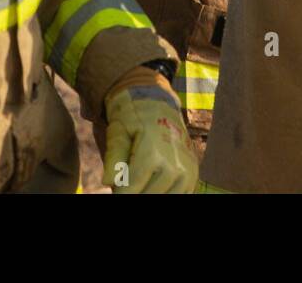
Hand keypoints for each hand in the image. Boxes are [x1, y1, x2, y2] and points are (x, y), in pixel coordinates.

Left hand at [101, 66, 197, 193]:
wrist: (159, 103)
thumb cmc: (133, 118)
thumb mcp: (117, 132)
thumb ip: (113, 158)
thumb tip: (108, 182)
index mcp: (153, 153)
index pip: (132, 189)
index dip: (120, 193)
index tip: (115, 189)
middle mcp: (174, 164)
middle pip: (149, 195)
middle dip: (133, 192)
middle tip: (125, 185)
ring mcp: (187, 170)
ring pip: (167, 197)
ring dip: (150, 192)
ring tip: (138, 183)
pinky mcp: (193, 173)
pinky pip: (182, 194)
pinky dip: (166, 192)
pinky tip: (154, 184)